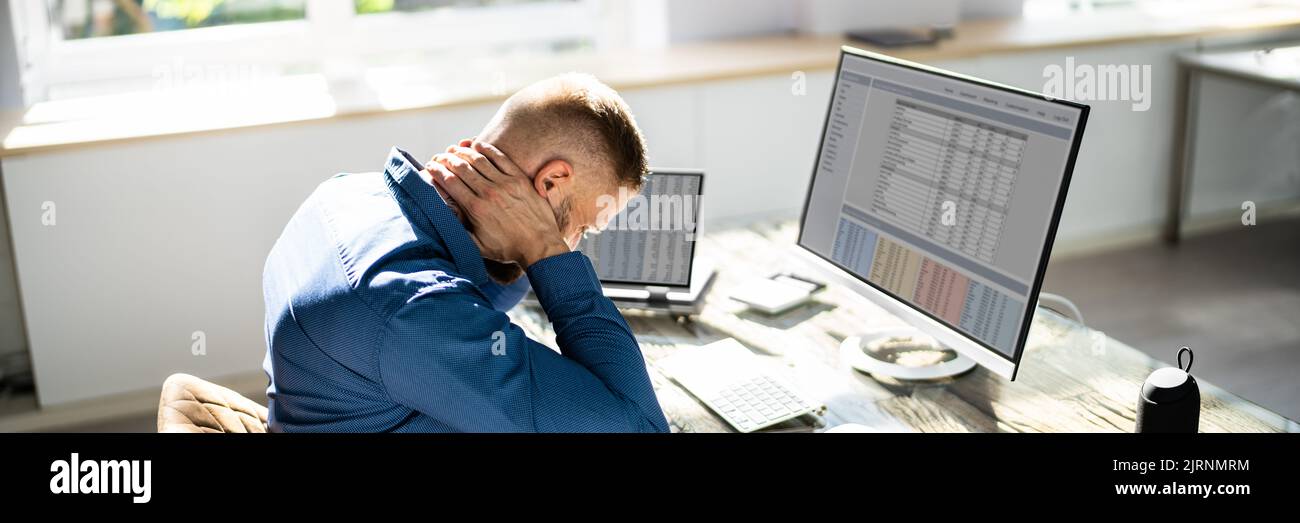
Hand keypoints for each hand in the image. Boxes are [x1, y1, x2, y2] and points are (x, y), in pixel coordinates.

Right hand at [427, 142, 569, 267]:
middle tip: (439, 156)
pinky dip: (487, 149)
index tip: (430, 166)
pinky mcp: (519, 179)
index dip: (437, 171)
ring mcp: (505, 184)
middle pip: (461, 168)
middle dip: (446, 159)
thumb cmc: (509, 249)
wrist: (540, 245)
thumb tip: (442, 222)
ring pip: (478, 160)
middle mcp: (488, 193)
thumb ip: (459, 234)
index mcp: (476, 208)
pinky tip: (477, 144)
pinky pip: (500, 158)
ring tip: (454, 149)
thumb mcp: (478, 247)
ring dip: (463, 152)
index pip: (450, 182)